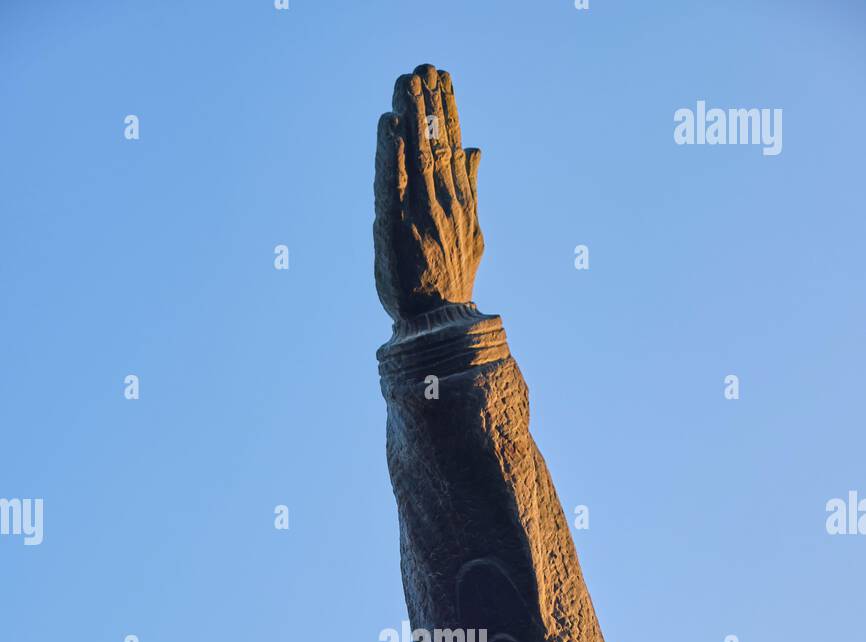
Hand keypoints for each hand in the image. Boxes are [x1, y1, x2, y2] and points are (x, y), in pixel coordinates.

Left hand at [374, 64, 483, 321]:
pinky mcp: (394, 226)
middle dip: (429, 103)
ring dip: (411, 115)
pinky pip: (391, 180)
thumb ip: (471, 187)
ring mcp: (419, 213)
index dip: (447, 111)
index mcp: (460, 201)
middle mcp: (442, 202)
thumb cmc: (450, 279)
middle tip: (423, 68)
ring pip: (415, 153)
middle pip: (435, 142)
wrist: (437, 322)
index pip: (453, 146)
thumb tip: (476, 148)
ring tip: (407, 81)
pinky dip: (389, 151)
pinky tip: (388, 122)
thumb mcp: (472, 231)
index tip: (443, 80)